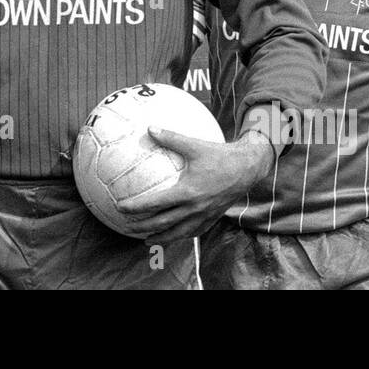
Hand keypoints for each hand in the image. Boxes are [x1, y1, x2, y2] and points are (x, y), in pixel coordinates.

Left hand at [114, 129, 272, 243]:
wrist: (248, 168)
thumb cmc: (220, 155)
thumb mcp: (195, 145)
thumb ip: (171, 138)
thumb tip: (149, 128)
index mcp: (188, 192)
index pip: (156, 203)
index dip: (136, 207)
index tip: (120, 207)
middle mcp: (195, 208)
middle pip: (163, 223)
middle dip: (143, 227)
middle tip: (126, 227)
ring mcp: (204, 216)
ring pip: (178, 233)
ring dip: (160, 238)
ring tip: (145, 240)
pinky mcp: (212, 218)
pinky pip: (194, 232)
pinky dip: (180, 236)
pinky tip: (172, 236)